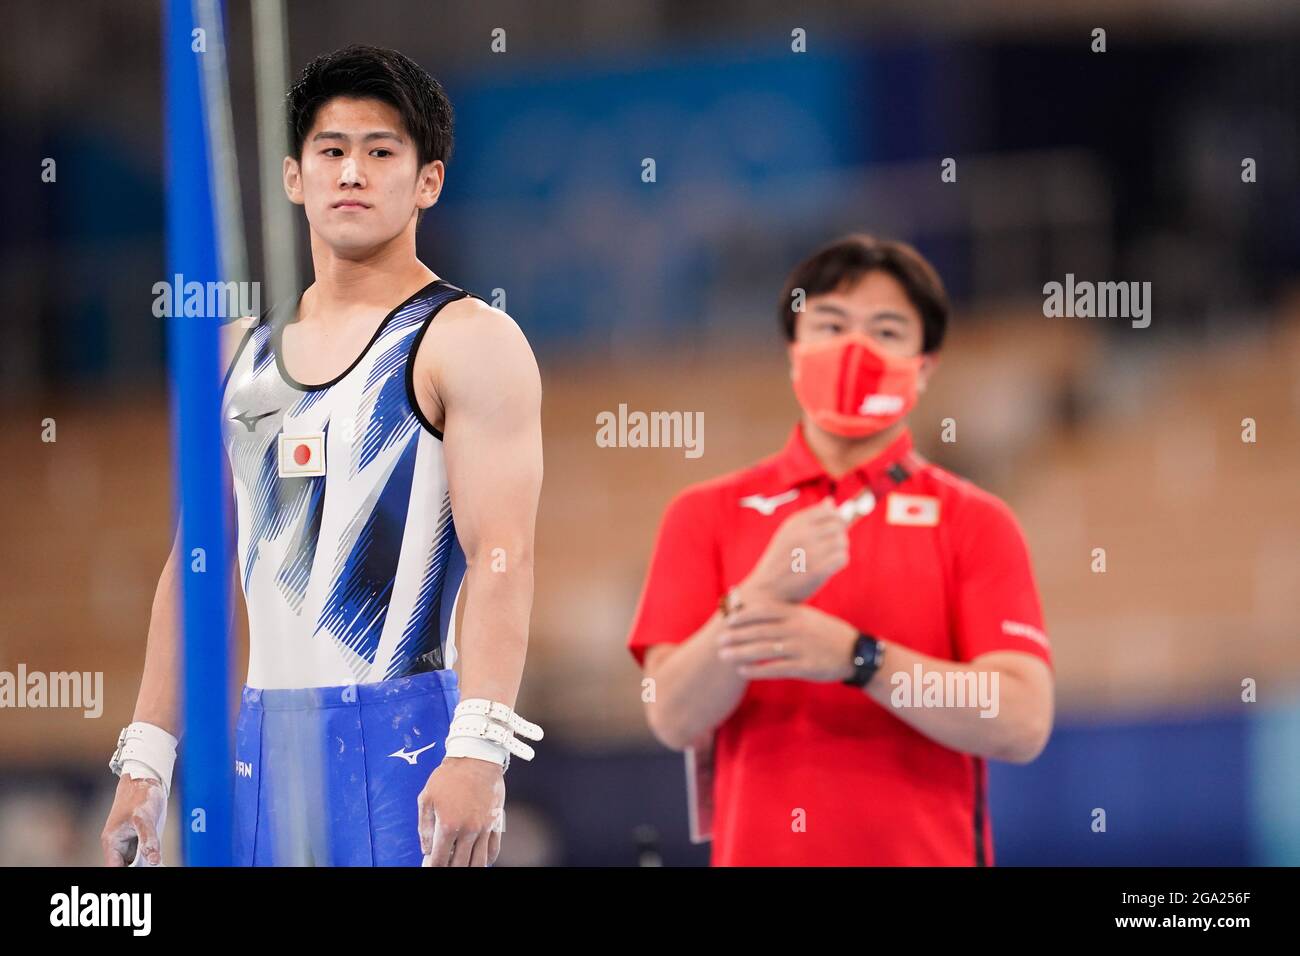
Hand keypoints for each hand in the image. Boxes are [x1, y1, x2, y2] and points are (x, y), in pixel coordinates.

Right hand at [101, 776, 167, 866]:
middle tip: (156, 865)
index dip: (127, 873)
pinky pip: (142, 851)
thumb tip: (153, 861)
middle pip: (125, 865)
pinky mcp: (137, 835)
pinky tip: (158, 856)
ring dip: (144, 862)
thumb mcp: (145, 818)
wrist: (145, 777)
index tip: (145, 871)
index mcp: (112, 841)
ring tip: (158, 862)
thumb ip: (148, 840)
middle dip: (139, 867)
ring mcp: (127, 840)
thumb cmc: (140, 795)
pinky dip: (149, 855)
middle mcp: (117, 843)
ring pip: (135, 859)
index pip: (115, 867)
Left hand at [417, 756, 505, 866]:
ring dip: (468, 868)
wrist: (476, 757)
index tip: (430, 867)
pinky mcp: (496, 823)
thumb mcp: (426, 797)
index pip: (439, 860)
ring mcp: (484, 828)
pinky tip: (480, 861)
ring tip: (460, 865)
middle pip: (459, 865)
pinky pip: (494, 850)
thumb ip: (423, 826)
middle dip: (450, 869)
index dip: (433, 868)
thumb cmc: (449, 776)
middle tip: (444, 866)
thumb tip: (426, 849)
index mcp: (447, 825)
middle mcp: (467, 830)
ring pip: (478, 862)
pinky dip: (487, 861)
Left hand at [719, 599, 857, 682]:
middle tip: (718, 640)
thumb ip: (783, 611)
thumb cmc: (825, 632)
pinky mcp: (805, 667)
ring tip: (724, 656)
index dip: (743, 615)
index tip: (727, 619)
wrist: (854, 651)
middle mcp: (796, 628)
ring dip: (741, 653)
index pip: (764, 610)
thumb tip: (754, 604)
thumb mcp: (807, 615)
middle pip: (759, 631)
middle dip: (736, 636)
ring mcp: (801, 648)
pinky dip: (757, 670)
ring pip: (764, 650)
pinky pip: (776, 668)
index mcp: (796, 613)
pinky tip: (743, 671)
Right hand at [738, 498, 848, 603]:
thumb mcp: (787, 535)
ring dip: (840, 549)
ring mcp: (810, 553)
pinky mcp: (818, 570)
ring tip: (829, 557)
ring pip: (842, 542)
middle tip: (831, 546)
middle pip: (839, 525)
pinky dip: (839, 562)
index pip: (828, 510)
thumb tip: (831, 502)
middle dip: (840, 534)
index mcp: (794, 524)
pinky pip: (842, 558)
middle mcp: (802, 535)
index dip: (836, 518)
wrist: (765, 592)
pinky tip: (829, 567)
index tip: (833, 528)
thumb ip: (809, 518)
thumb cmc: (779, 563)